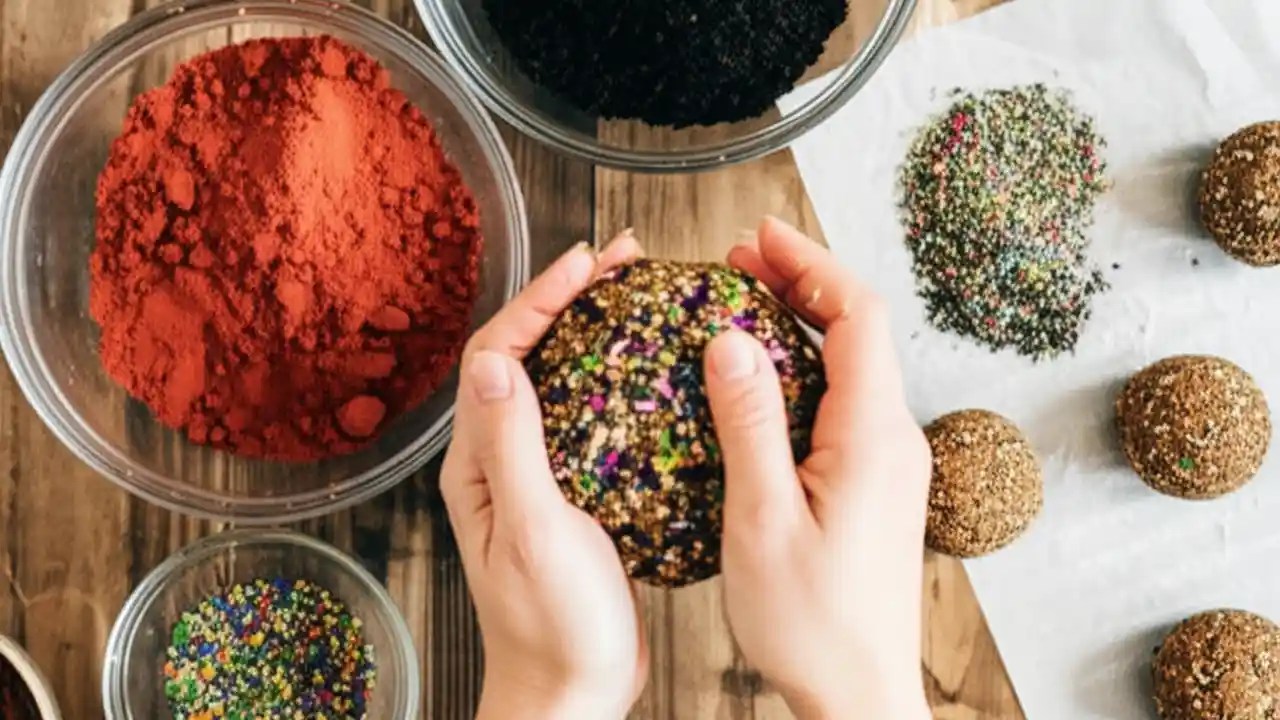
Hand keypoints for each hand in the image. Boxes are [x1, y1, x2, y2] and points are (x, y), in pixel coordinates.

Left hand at [440, 234, 648, 719]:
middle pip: (529, 353)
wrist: (573, 692)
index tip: (584, 265)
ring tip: (640, 292)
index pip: (497, 354)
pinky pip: (592, 414)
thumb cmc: (552, 629)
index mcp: (480, 463)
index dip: (538, 301)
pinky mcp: (577, 490)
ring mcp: (541, 473)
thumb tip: (495, 358)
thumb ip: (513, 446)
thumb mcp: (535, 533)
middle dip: (571, 299)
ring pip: (564, 378)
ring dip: (596, 329)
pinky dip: (619, 376)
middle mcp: (502, 459)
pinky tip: (654, 366)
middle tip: (623, 259)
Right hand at [706, 217, 932, 719]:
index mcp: (872, 437)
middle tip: (738, 260)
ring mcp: (888, 464)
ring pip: (851, 366)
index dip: (810, 263)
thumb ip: (749, 421)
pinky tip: (759, 376)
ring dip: (799, 323)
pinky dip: (803, 368)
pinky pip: (843, 403)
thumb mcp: (761, 518)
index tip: (758, 236)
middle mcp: (893, 440)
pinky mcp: (874, 486)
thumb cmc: (811, 623)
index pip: (857, 315)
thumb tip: (731, 338)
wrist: (859, 695)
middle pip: (858, 331)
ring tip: (742, 302)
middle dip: (801, 281)